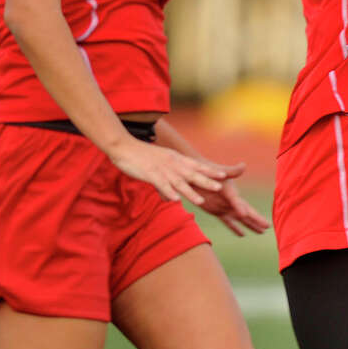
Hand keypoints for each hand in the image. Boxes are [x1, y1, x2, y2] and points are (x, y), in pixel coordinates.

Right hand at [108, 137, 227, 204]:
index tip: (223, 175)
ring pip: (178, 182)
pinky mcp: (150, 174)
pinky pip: (160, 185)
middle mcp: (172, 164)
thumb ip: (166, 183)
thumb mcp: (158, 167)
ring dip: (190, 192)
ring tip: (201, 202)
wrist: (123, 146)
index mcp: (176, 160)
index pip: (196, 165)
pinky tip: (174, 200)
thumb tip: (171, 197)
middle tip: (220, 188)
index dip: (210, 171)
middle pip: (192, 175)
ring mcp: (161, 169)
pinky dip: (168, 192)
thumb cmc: (141, 157)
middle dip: (206, 182)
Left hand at [193, 163, 270, 236]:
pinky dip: (235, 228)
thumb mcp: (220, 171)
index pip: (241, 204)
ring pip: (240, 220)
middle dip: (257, 220)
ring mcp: (225, 207)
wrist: (197, 175)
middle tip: (268, 226)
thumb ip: (233, 170)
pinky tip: (242, 235)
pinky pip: (228, 222)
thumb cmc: (208, 171)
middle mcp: (231, 201)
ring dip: (251, 226)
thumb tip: (243, 166)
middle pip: (246, 213)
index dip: (245, 210)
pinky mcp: (217, 212)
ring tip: (261, 232)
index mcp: (232, 193)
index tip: (246, 215)